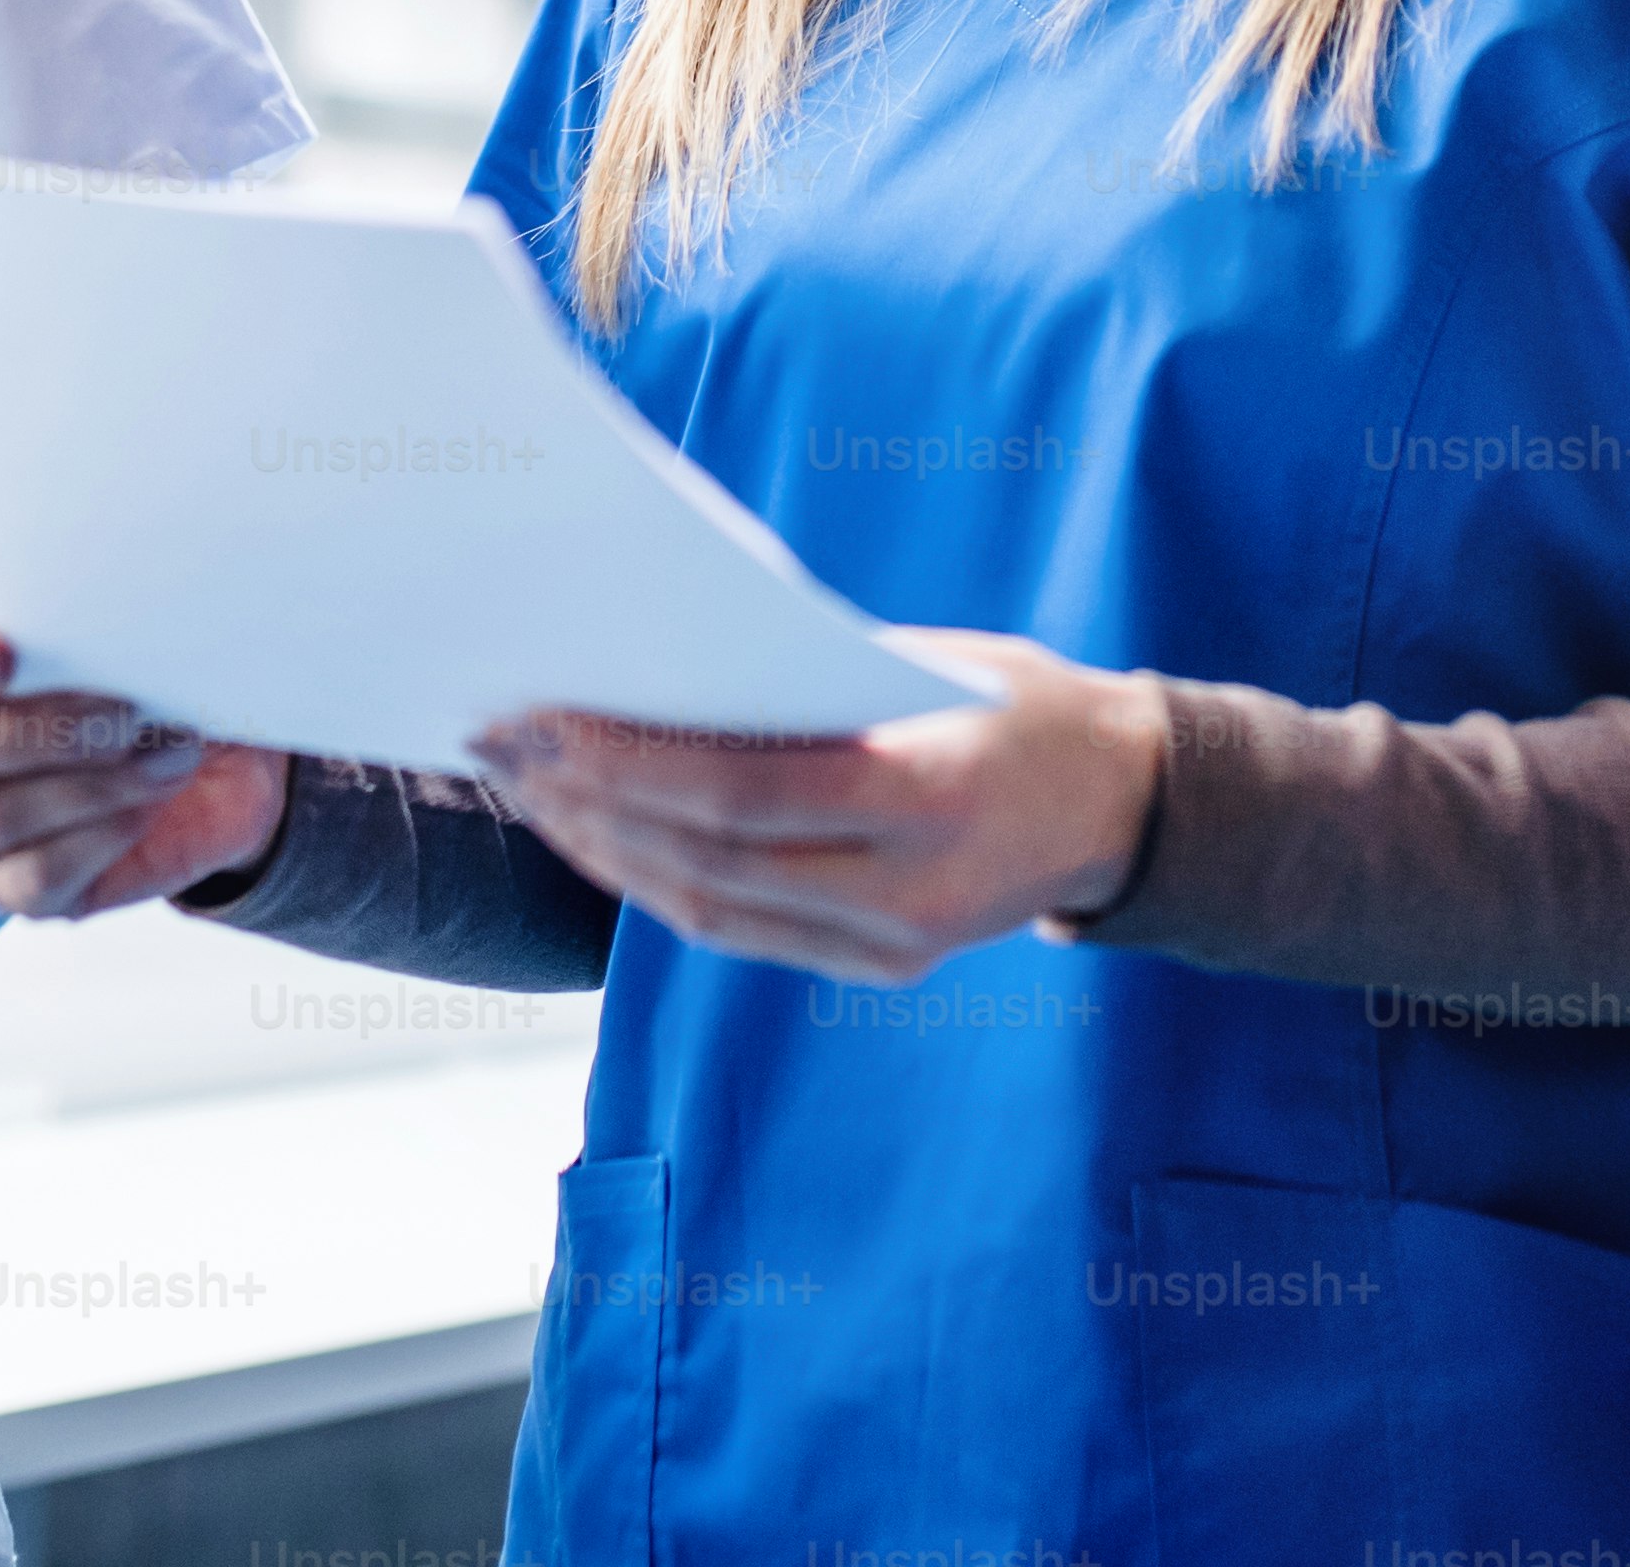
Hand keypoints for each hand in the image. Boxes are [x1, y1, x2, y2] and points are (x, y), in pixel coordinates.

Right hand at [0, 592, 290, 919]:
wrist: (221, 762)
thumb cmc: (163, 678)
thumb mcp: (141, 631)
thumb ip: (99, 618)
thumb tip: (108, 620)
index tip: (2, 657)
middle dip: (38, 730)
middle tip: (127, 713)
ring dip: (90, 787)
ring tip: (168, 756)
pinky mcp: (11, 885)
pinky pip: (31, 879)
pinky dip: (101, 837)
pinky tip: (149, 805)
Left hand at [467, 630, 1169, 986]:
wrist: (1128, 805)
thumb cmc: (1020, 702)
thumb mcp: (933, 664)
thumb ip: (813, 682)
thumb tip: (662, 674)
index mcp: (931, 791)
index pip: (747, 790)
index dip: (631, 763)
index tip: (543, 719)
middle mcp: (911, 888)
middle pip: (711, 860)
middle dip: (591, 806)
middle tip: (502, 748)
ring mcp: (896, 943)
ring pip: (712, 911)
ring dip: (608, 853)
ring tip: (530, 792)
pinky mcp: (883, 966)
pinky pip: (745, 931)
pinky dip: (663, 884)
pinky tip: (605, 838)